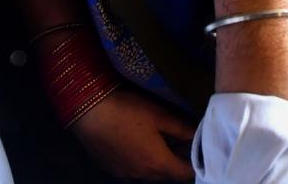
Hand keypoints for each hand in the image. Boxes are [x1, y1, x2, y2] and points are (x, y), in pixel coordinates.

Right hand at [71, 87, 196, 180]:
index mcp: (158, 164)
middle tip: (181, 142)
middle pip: (167, 175)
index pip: (185, 175)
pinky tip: (138, 143)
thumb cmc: (129, 111)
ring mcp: (125, 175)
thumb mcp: (161, 115)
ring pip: (149, 175)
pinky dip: (141, 162)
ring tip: (160, 141)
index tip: (198, 150)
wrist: (90, 113)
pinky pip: (133, 171)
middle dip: (177, 162)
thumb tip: (198, 136)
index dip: (195, 164)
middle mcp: (142, 176)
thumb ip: (182, 129)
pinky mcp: (111, 170)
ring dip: (158, 163)